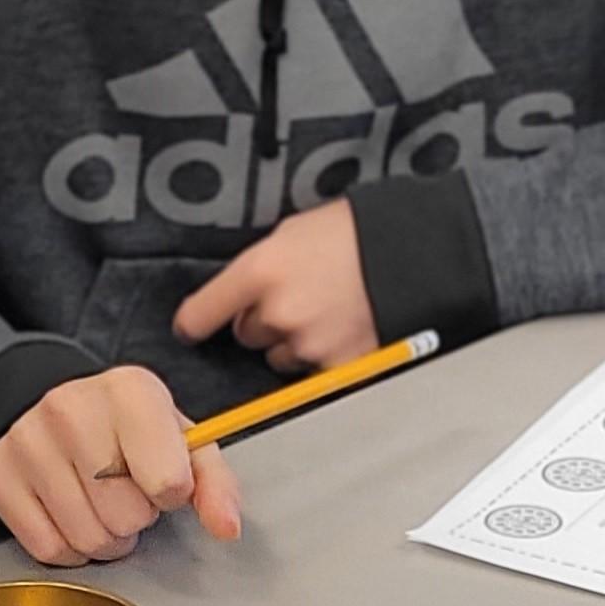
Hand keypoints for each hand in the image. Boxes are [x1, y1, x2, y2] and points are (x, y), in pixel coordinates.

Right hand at [0, 366, 242, 566]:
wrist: (59, 407)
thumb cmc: (130, 429)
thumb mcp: (183, 441)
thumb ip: (214, 484)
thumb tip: (226, 527)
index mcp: (129, 391)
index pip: (168, 484)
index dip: (172, 493)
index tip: (162, 477)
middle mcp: (70, 407)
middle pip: (125, 517)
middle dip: (135, 517)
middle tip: (126, 491)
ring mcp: (27, 439)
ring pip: (87, 539)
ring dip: (104, 536)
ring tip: (101, 503)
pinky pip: (46, 548)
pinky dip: (67, 547)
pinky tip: (71, 513)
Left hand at [173, 197, 375, 373]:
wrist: (415, 252)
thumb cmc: (357, 234)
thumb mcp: (293, 233)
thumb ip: (261, 266)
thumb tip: (243, 291)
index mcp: (260, 272)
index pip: (202, 313)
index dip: (194, 323)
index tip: (189, 329)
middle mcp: (278, 313)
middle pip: (247, 335)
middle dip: (265, 321)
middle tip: (300, 297)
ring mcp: (308, 344)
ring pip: (280, 356)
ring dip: (296, 341)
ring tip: (328, 310)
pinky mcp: (337, 368)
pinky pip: (314, 372)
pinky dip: (325, 357)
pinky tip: (344, 328)